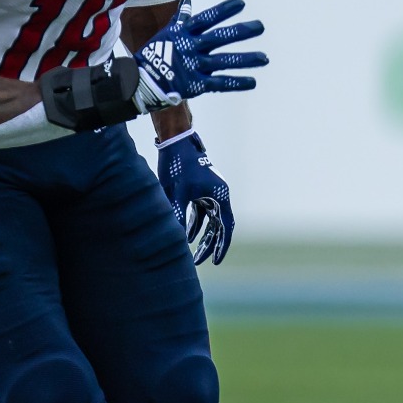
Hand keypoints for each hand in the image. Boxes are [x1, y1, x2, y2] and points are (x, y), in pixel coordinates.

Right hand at [136, 0, 268, 109]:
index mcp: (184, 33)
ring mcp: (194, 65)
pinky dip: (237, 83)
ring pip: (224, 60)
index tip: (241, 3)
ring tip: (264, 58)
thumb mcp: (167, 33)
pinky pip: (221, 83)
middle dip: (241, 31)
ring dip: (246, 59)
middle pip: (219, 37)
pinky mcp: (197, 84)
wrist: (141, 80)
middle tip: (260, 27)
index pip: (207, 18)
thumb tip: (188, 0)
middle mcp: (191, 47)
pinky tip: (253, 82)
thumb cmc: (156, 54)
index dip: (223, 11)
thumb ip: (182, 19)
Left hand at [156, 130, 233, 264]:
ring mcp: (209, 192)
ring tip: (192, 253)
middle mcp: (218, 195)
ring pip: (209, 220)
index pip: (226, 227)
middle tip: (200, 262)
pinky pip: (201, 212)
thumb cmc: (179, 165)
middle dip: (210, 245)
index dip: (222, 245)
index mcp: (220, 196)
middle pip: (218, 226)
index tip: (215, 261)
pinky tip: (187, 235)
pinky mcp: (199, 189)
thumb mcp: (177, 193)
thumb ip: (179, 216)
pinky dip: (195, 224)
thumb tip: (178, 238)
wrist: (176, 141)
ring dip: (202, 236)